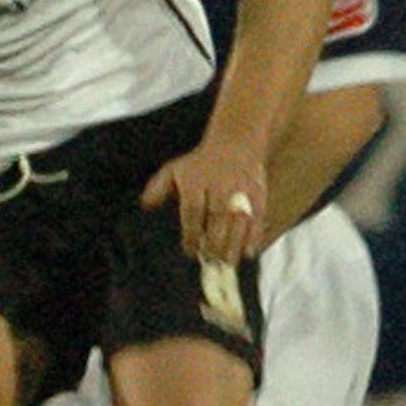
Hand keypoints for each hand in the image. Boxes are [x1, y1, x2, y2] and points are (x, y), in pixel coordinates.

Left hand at [142, 140, 265, 263]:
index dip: (191, 232)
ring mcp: (241, 188)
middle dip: (214, 240)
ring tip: (228, 263)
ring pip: (239, 218)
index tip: (190, 251)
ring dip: (234, 243)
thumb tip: (146, 204)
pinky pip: (258, 216)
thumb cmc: (199, 165)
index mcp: (197, 179)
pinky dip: (254, 235)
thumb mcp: (175, 170)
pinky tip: (249, 253)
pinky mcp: (258, 192)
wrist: (235, 142)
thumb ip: (158, 188)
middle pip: (217, 215)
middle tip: (210, 260)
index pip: (193, 210)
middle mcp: (220, 183)